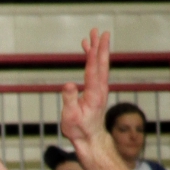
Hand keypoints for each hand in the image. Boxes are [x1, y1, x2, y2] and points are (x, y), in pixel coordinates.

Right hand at [60, 29, 110, 147]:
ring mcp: (101, 89)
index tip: (93, 41)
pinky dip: (93, 59)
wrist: (90, 138)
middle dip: (99, 46)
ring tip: (92, 36)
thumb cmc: (79, 129)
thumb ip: (69, 100)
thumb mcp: (70, 116)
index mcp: (94, 93)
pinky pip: (97, 70)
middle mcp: (100, 89)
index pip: (93, 70)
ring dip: (97, 50)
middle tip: (98, 31)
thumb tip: (68, 85)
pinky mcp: (98, 90)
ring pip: (100, 65)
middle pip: (101, 63)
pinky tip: (88, 53)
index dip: (93, 54)